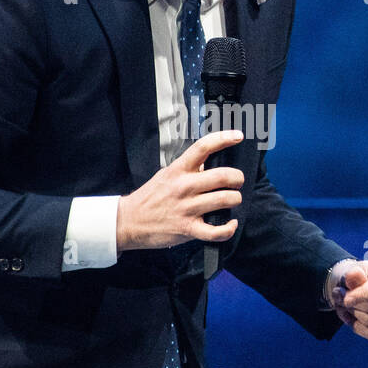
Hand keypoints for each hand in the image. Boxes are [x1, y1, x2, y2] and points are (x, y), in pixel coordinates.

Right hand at [116, 130, 244, 250]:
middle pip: (222, 175)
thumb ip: (187, 169)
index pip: (203, 147)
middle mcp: (184, 187)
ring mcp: (186, 208)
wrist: (129, 221)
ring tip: (233, 200)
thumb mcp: (165, 175)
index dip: (224, 138)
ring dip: (235, 199)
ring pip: (224, 200)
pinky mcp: (188, 229)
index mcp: (178, 170)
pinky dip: (228, 229)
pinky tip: (231, 224)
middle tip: (237, 181)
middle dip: (238, 178)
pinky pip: (216, 231)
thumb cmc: (149, 198)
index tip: (237, 136)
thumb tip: (207, 164)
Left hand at [331, 261, 367, 339]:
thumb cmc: (355, 279)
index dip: (360, 296)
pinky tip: (352, 319)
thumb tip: (354, 274)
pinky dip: (359, 329)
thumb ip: (352, 275)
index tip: (345, 300)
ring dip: (354, 317)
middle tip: (341, 300)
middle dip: (354, 306)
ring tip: (345, 308)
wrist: (355, 290)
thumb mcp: (351, 273)